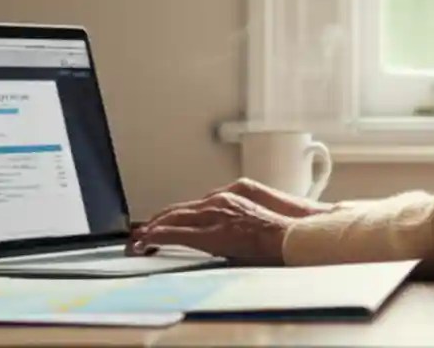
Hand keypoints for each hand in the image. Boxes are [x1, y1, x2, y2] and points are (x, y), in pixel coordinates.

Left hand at [129, 179, 329, 263]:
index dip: (178, 214)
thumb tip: (236, 227)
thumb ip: (243, 214)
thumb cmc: (284, 229)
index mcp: (233, 193)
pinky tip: (147, 240)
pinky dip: (159, 235)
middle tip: (143, 229)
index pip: (197, 204)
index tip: (166, 221)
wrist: (295, 234)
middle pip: (181, 208)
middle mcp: (220, 199)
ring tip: (139, 238)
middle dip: (160, 219)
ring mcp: (214, 214)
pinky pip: (178, 232)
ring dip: (154, 227)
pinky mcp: (211, 233)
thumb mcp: (261, 211)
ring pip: (175, 218)